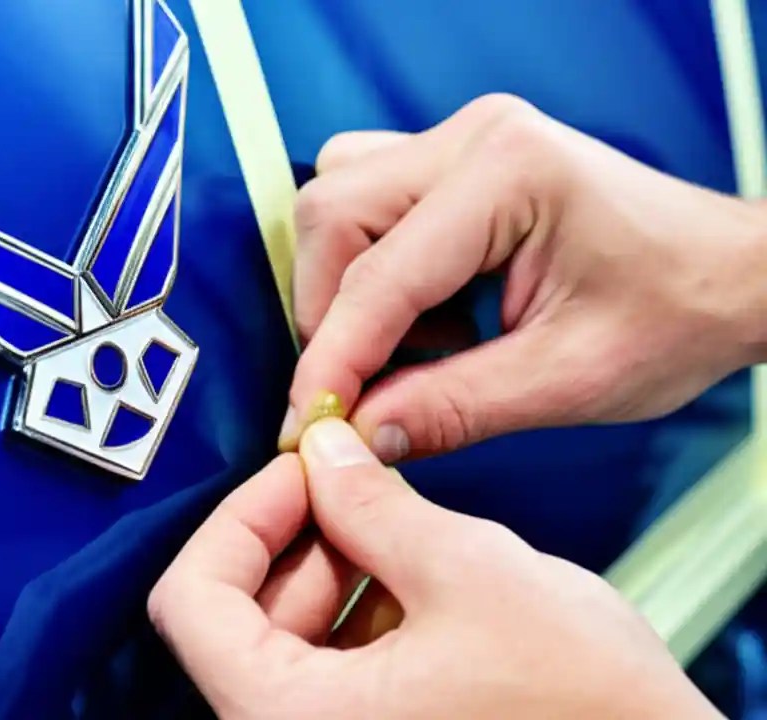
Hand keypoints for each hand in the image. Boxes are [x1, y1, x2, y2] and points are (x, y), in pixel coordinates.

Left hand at [149, 418, 717, 718]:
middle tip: (353, 484)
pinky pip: (335, 669)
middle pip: (238, 616)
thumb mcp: (466, 573)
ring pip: (287, 640)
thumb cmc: (584, 707)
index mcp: (289, 717)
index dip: (241, 518)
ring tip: (399, 530)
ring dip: (332, 571)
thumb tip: (322, 449)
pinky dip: (362, 613)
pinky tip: (418, 582)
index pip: (192, 602)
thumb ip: (370, 503)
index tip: (298, 474)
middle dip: (296, 538)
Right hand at [279, 94, 766, 461]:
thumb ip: (453, 408)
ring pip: (338, 204)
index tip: (309, 422)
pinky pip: (368, 206)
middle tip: (367, 386)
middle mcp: (475, 137)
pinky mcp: (456, 163)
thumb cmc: (677, 312)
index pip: (381, 274)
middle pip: (333, 217)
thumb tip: (360, 435)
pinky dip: (376, 273)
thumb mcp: (567, 379)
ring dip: (350, 288)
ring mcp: (462, 141)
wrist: (732, 276)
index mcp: (510, 172)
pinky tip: (437, 317)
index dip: (334, 357)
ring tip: (424, 345)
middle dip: (332, 314)